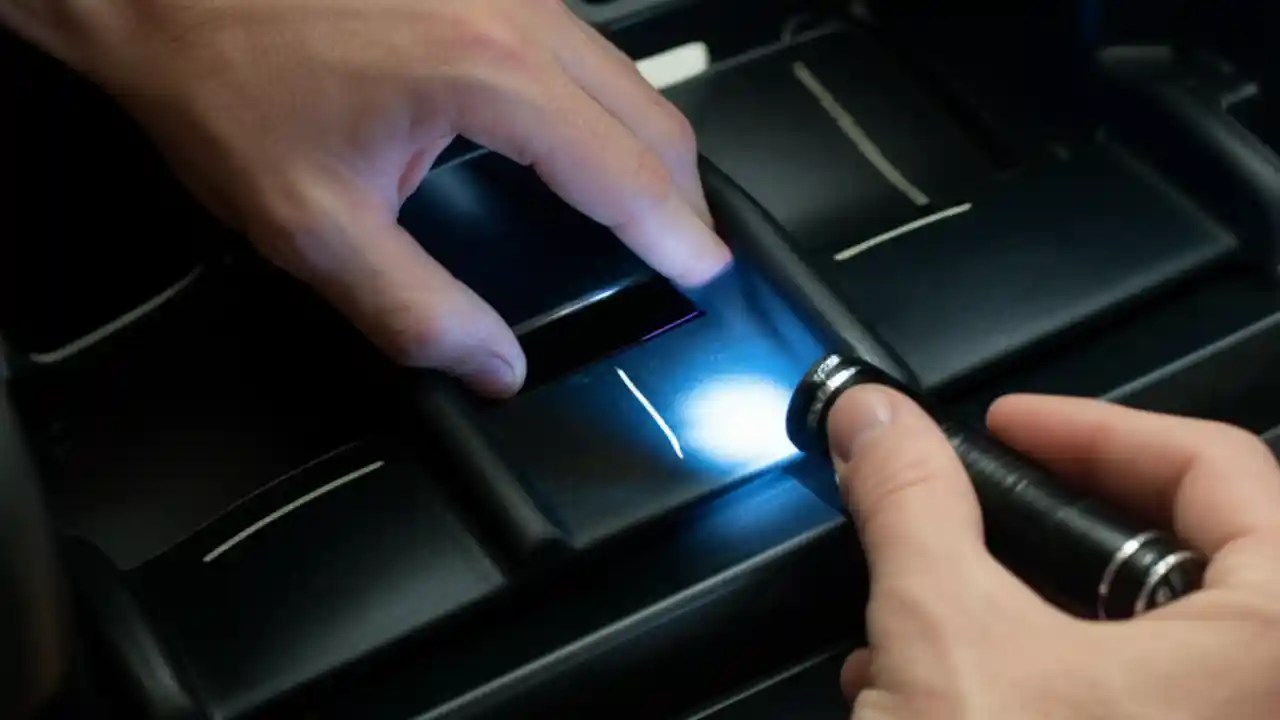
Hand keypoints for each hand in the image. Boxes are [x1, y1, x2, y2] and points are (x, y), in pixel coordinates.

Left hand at [1, 0, 728, 395]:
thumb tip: (491, 367)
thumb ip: (415, 312)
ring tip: (644, 206)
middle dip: (682, 193)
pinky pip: (579, 44)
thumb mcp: (311, 227)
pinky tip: (580, 138)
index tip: (706, 272)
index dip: (677, 234)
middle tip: (687, 250)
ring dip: (646, 143)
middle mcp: (512, 13)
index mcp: (488, 75)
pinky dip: (602, 102)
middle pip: (650, 112)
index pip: (624, 172)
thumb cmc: (221, 75)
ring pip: (622, 70)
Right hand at [826, 387, 1279, 718]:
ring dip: (1016, 606)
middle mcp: (1269, 695)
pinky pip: (1117, 699)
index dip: (1091, 428)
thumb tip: (878, 422)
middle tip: (979, 503)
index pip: (1215, 465)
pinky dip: (1028, 676)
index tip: (1011, 427)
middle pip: (1171, 547)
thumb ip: (912, 503)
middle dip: (1041, 526)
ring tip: (924, 610)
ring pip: (1137, 633)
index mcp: (1272, 641)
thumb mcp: (944, 629)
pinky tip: (931, 686)